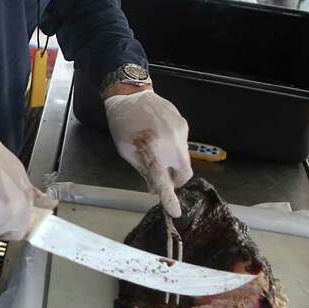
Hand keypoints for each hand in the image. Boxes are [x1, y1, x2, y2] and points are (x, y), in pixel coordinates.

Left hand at [104, 91, 192, 216]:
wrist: (131, 95)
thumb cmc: (123, 125)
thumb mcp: (127, 151)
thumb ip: (144, 171)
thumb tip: (155, 189)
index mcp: (152, 150)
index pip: (163, 180)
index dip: (169, 198)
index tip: (175, 212)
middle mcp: (171, 142)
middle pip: (185, 173)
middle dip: (176, 179)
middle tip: (164, 177)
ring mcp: (180, 132)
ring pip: (185, 158)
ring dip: (173, 161)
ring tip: (157, 148)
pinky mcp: (184, 124)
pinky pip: (183, 143)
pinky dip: (174, 147)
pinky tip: (160, 136)